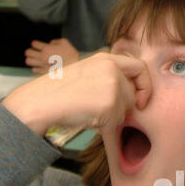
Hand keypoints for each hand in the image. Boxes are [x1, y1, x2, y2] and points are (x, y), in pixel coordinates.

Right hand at [2, 51, 152, 138]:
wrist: (39, 102)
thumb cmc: (57, 92)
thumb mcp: (85, 73)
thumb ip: (108, 77)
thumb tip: (131, 94)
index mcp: (105, 58)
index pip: (139, 67)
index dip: (144, 85)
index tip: (140, 99)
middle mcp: (112, 69)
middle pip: (132, 94)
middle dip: (122, 107)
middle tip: (101, 111)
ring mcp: (112, 86)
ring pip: (126, 110)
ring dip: (111, 117)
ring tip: (87, 112)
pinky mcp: (109, 105)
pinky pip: (116, 123)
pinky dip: (104, 127)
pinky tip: (87, 119)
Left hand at [24, 38, 80, 72]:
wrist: (74, 67)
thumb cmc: (70, 54)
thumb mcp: (65, 42)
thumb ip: (55, 41)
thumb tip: (50, 43)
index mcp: (47, 48)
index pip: (33, 43)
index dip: (35, 43)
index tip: (38, 45)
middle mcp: (42, 56)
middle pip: (27, 52)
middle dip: (30, 51)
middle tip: (34, 52)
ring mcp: (42, 65)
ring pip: (28, 61)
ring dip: (31, 59)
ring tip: (36, 59)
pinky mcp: (43, 72)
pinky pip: (34, 70)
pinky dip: (35, 67)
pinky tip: (40, 66)